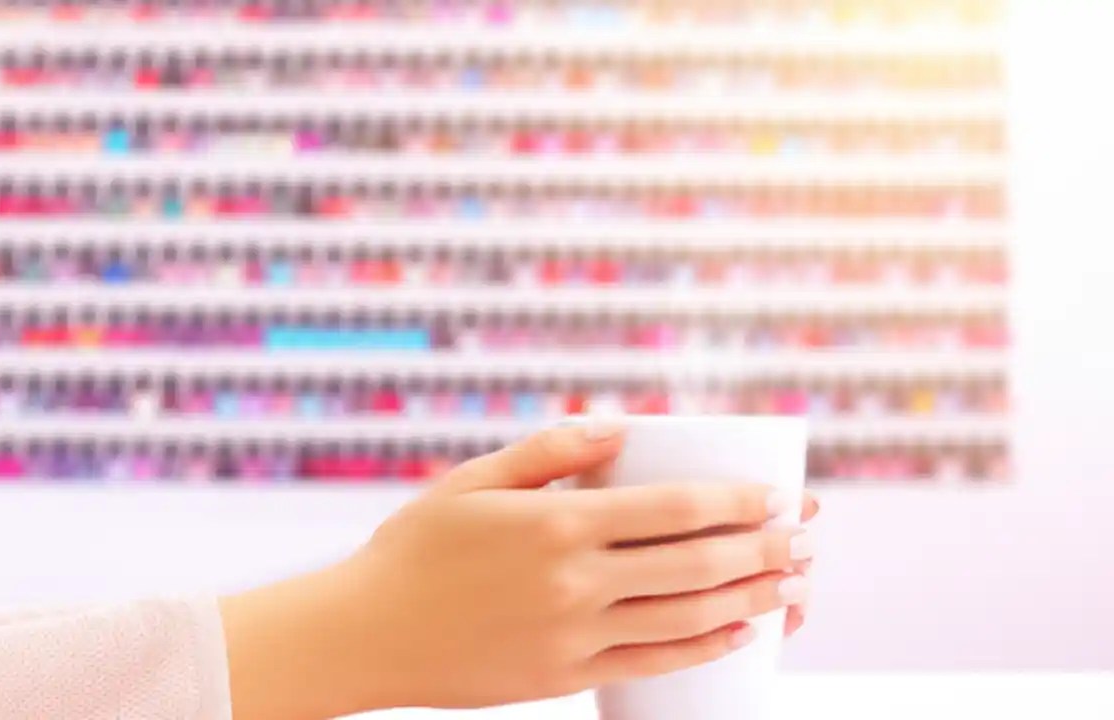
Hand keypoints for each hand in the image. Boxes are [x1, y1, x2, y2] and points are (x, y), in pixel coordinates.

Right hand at [220, 423, 815, 718]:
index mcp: (556, 521)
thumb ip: (549, 449)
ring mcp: (573, 635)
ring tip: (795, 582)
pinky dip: (703, 646)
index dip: (737, 500)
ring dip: (751, 597)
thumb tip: (618, 425)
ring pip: (685, 616)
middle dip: (763, 547)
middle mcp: (574, 580)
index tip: (780, 493)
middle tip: (808, 535)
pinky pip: (652, 663)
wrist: (366, 633)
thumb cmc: (416, 547)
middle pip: (695, 563)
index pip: (672, 507)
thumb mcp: (472, 480)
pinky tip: (738, 630)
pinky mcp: (564, 677)